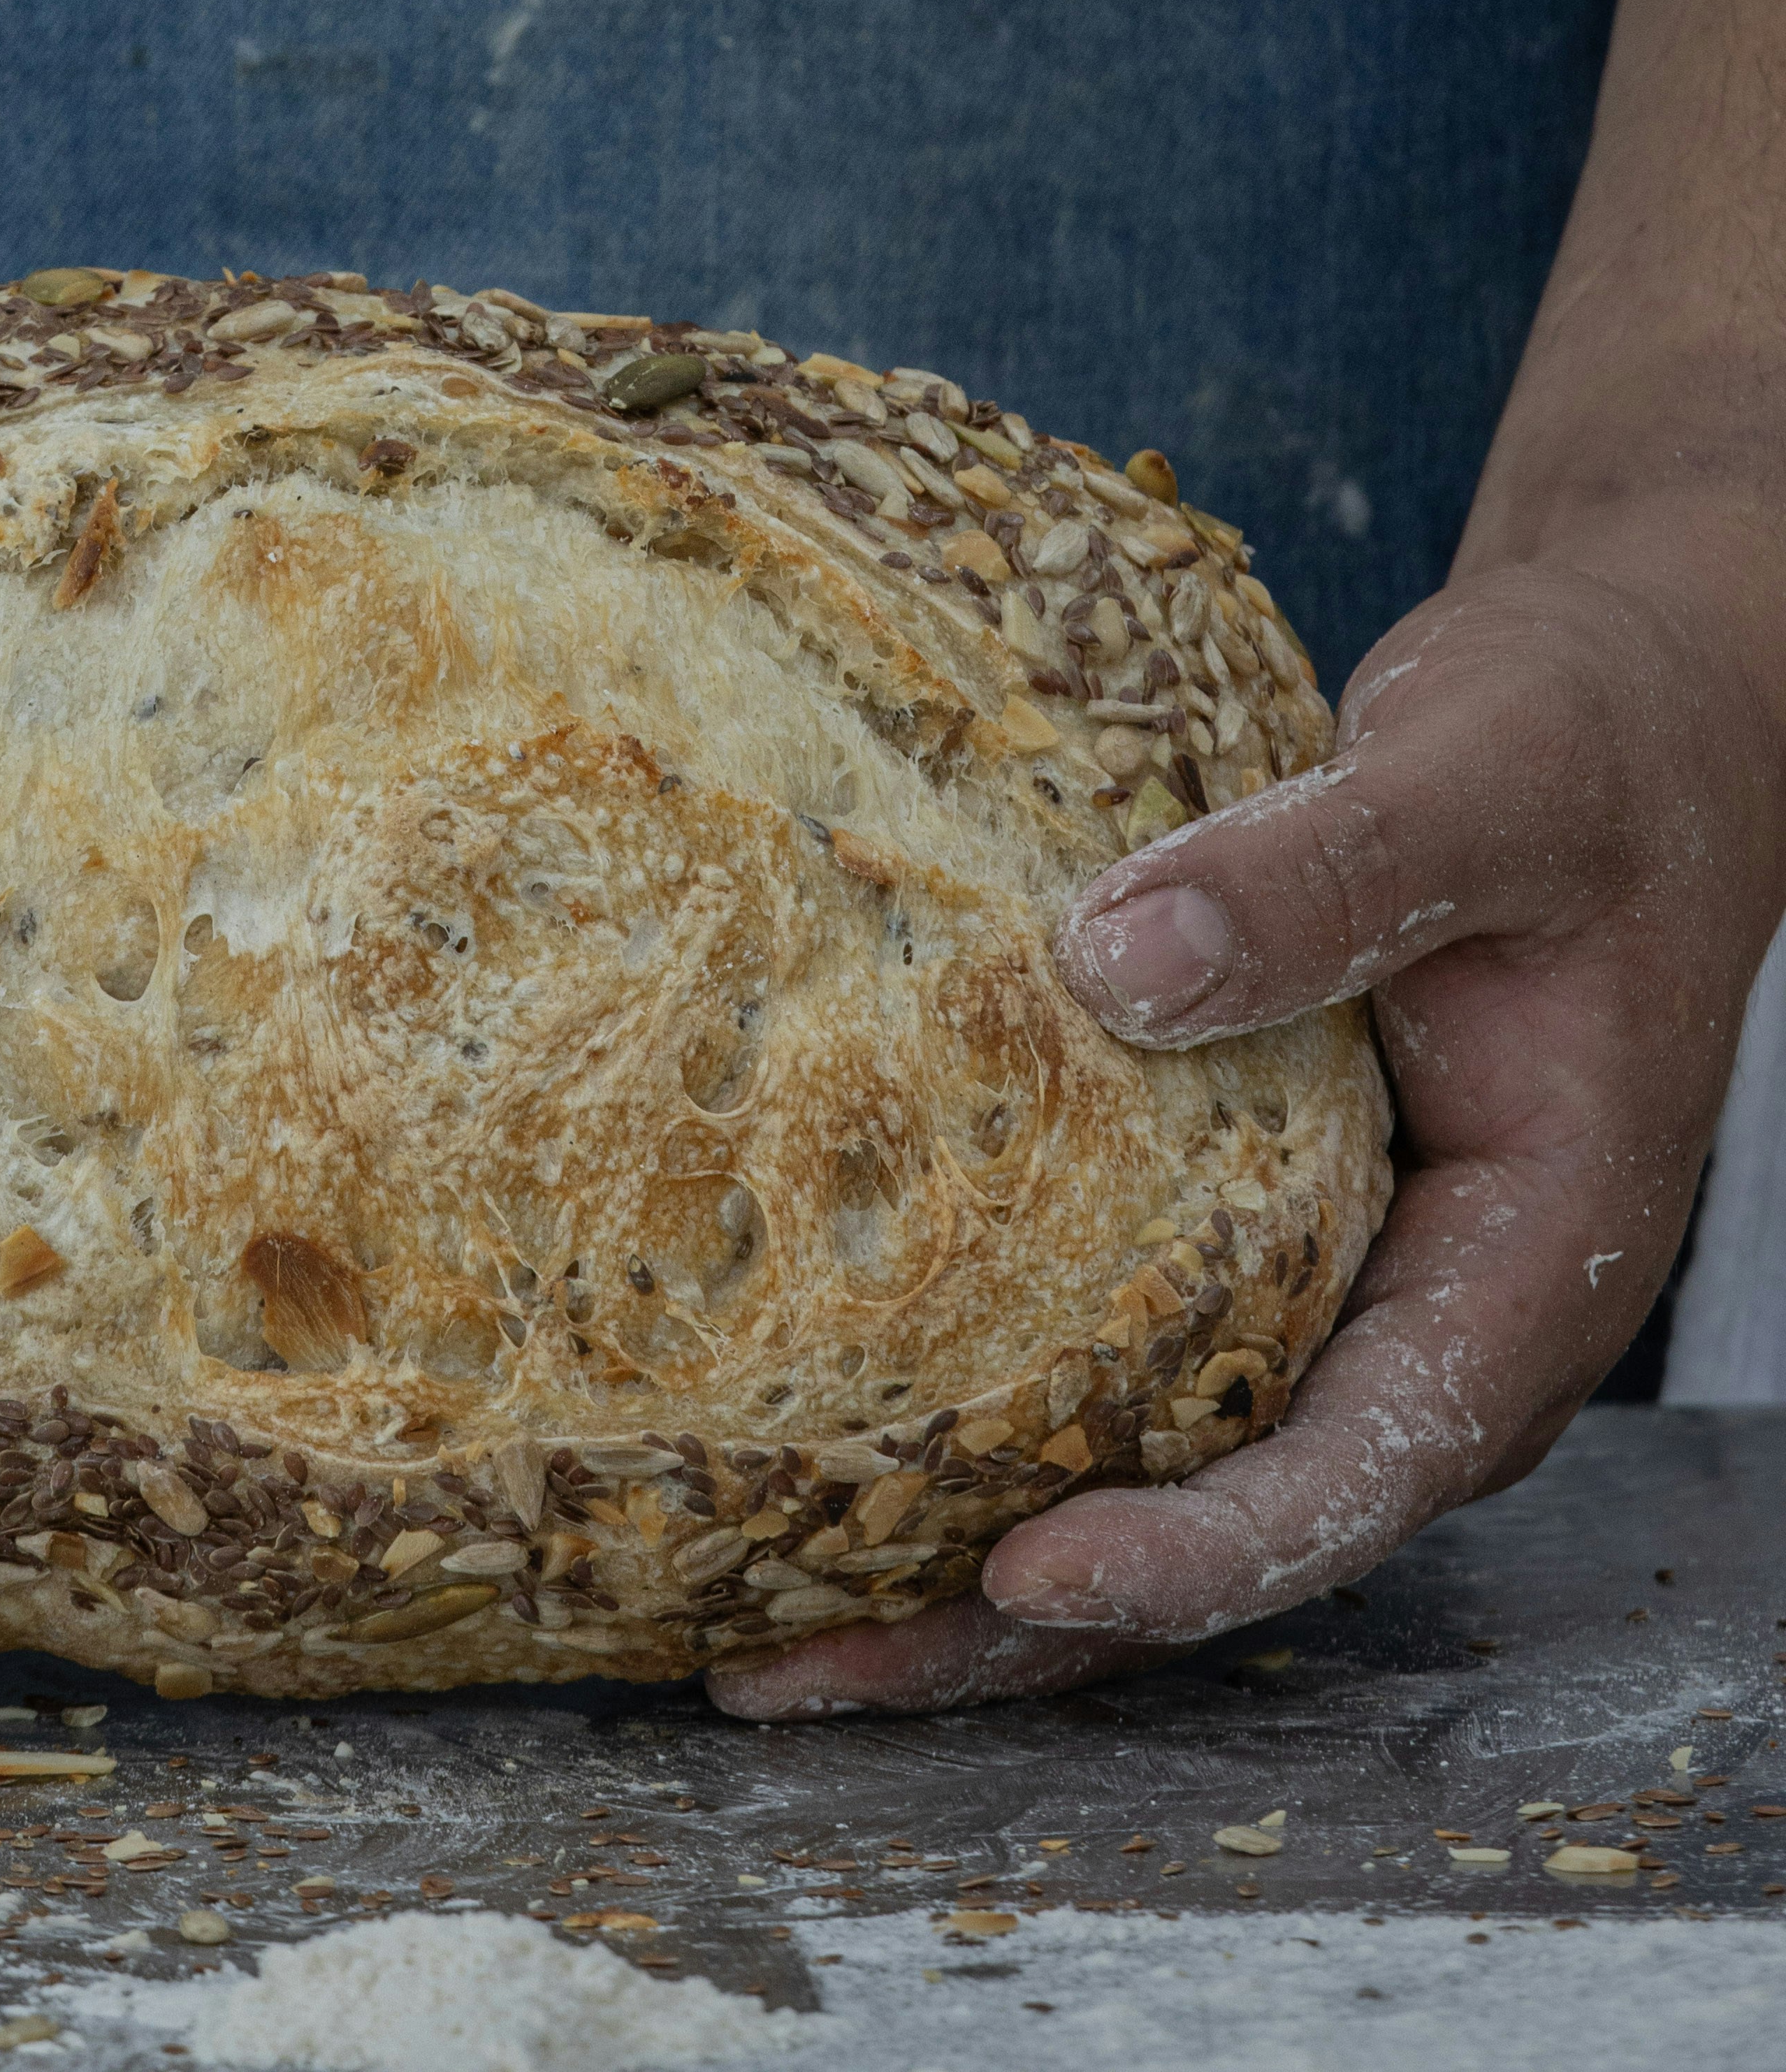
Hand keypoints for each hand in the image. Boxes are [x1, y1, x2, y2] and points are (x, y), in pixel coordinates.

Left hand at [709, 517, 1785, 1714]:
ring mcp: (1340, 1276)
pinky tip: (828, 1426)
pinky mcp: (1259, 1215)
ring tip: (756, 1625)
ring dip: (967, 1552)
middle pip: (1223, 1527)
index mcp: (1528, 1265)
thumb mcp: (1485, 786)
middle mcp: (1429, 1313)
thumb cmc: (1584, 743)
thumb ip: (1329, 873)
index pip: (1357, 1469)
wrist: (1622, 708)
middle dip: (1014, 1621)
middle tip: (789, 1670)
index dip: (1193, 1548)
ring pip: (1156, 1465)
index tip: (1025, 1572)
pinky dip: (989, 1408)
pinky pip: (1128, 1349)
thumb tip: (1109, 968)